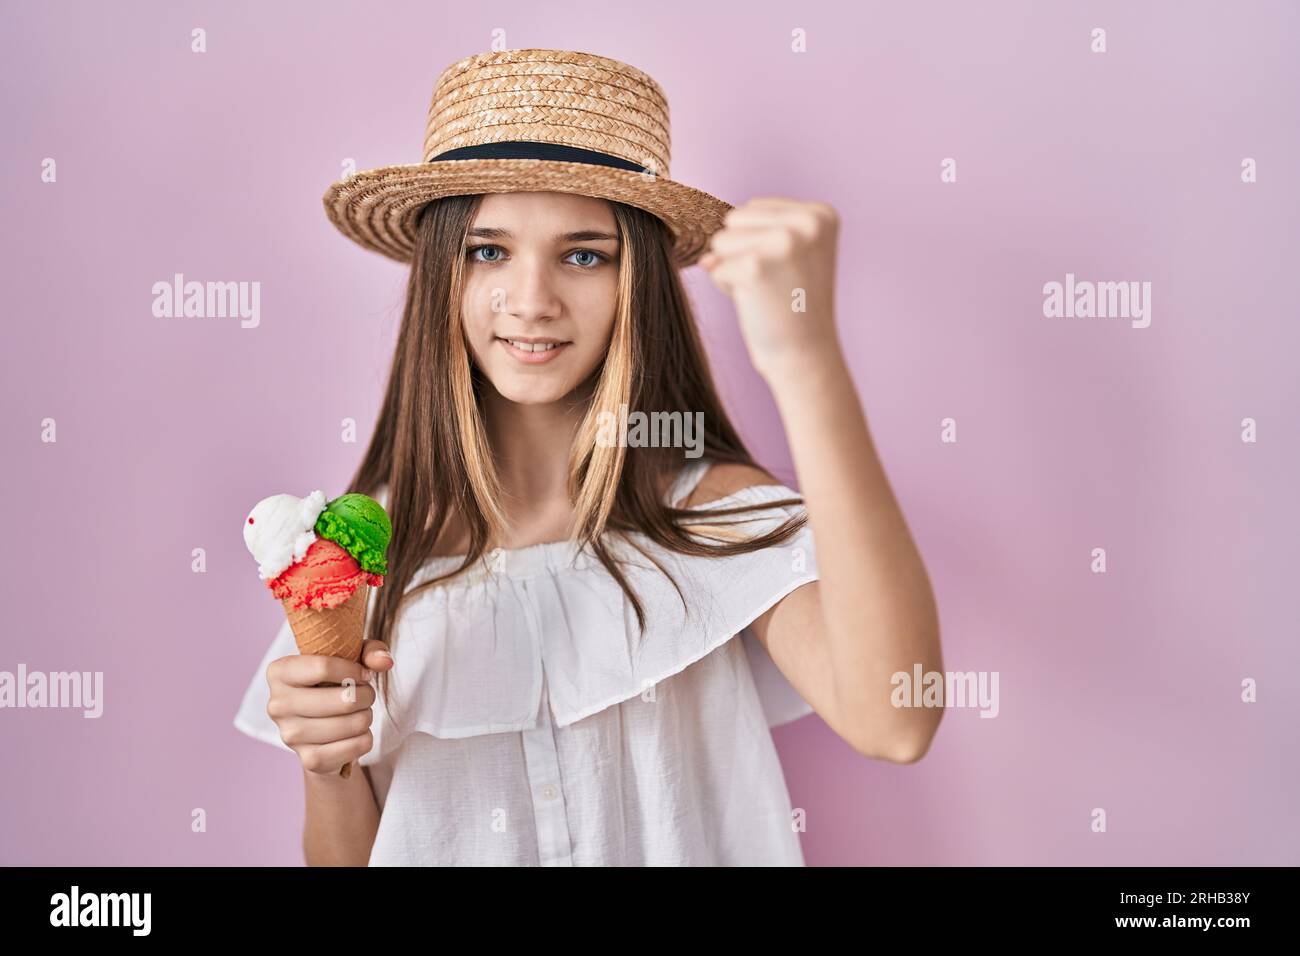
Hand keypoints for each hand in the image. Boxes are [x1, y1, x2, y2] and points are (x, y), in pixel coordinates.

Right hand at [264, 639, 394, 775]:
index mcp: (280, 672)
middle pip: (345, 699)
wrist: (320, 727)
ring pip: (353, 724)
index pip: (323, 667)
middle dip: (367, 695)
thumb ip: (370, 651)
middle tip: (365, 695)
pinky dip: (365, 739)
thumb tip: (385, 661)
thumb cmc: (334, 683)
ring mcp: (290, 735)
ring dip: (367, 717)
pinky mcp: (309, 760)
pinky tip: (355, 733)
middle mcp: (277, 704)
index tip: (363, 674)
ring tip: (359, 713)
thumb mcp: (350, 658)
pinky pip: (356, 746)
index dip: (354, 670)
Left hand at [699, 197, 841, 382]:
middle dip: (742, 253)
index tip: (787, 271)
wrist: (805, 355)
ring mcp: (782, 242)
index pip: (754, 207)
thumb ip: (749, 236)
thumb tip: (706, 256)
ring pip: (721, 240)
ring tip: (764, 291)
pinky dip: (727, 288)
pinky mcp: (755, 267)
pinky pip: (715, 268)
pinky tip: (755, 302)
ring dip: (733, 269)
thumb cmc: (793, 307)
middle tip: (773, 284)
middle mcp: (806, 223)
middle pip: (735, 218)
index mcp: (820, 215)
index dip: (758, 243)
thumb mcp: (785, 257)